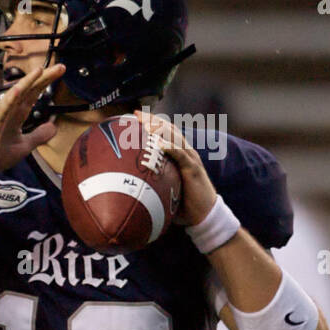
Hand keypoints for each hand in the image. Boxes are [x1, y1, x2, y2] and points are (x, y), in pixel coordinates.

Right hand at [0, 63, 64, 173]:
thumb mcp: (24, 146)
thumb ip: (38, 135)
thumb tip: (53, 127)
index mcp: (16, 114)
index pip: (34, 94)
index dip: (46, 82)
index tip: (60, 72)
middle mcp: (9, 110)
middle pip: (29, 89)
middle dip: (44, 77)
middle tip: (60, 67)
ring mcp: (0, 114)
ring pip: (16, 94)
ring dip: (28, 82)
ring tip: (40, 70)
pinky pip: (2, 108)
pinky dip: (11, 98)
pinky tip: (19, 89)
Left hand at [134, 110, 216, 225]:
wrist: (203, 215)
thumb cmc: (182, 203)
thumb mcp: (164, 187)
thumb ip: (150, 180)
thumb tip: (125, 184)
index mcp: (178, 154)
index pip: (164, 132)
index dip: (150, 123)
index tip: (133, 116)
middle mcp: (185, 152)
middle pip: (168, 130)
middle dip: (152, 120)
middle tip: (135, 113)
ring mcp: (190, 159)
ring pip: (174, 138)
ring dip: (159, 129)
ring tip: (144, 122)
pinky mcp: (193, 169)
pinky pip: (181, 155)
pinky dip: (169, 147)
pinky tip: (158, 142)